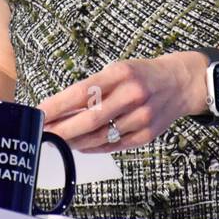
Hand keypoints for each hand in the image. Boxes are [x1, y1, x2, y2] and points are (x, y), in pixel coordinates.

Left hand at [38, 52, 207, 153]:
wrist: (180, 83)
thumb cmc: (141, 75)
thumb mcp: (117, 71)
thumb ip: (92, 89)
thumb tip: (59, 109)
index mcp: (121, 74)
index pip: (82, 92)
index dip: (57, 105)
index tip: (38, 113)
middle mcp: (132, 95)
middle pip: (89, 119)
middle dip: (61, 130)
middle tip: (43, 133)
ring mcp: (142, 117)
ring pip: (100, 137)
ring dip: (75, 141)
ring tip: (59, 139)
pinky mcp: (147, 135)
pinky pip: (114, 146)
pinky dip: (94, 147)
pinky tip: (81, 145)